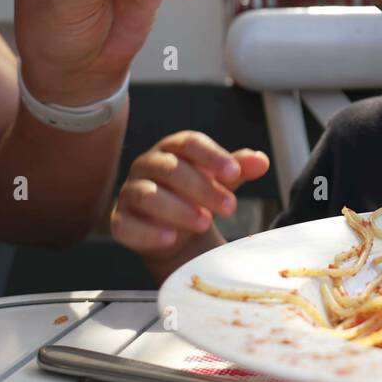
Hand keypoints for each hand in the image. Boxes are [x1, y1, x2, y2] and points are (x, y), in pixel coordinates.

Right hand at [111, 132, 270, 265]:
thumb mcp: (220, 181)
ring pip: (148, 195)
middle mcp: (147, 166)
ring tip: (205, 222)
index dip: (212, 156)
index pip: (189, 143)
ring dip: (178, 209)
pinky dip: (149, 233)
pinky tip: (172, 238)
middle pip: (171, 169)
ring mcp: (130, 193)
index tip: (235, 174)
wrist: (174, 233)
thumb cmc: (196, 197)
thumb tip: (261, 160)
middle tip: (230, 207)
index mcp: (172, 149)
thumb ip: (238, 169)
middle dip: (203, 188)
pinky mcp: (120, 222)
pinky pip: (127, 225)